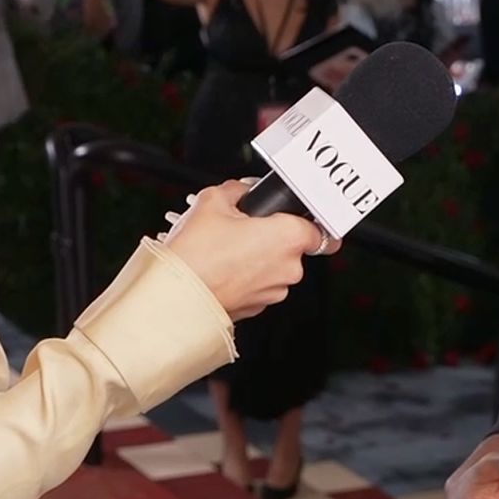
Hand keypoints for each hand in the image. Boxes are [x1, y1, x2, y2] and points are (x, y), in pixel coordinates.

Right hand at [164, 180, 338, 318]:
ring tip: (227, 250)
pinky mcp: (259, 308)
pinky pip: (261, 285)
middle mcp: (289, 268)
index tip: (297, 218)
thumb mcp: (212, 201)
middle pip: (293, 247)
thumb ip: (235, 190)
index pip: (321, 230)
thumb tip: (240, 190)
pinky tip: (224, 268)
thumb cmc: (198, 252)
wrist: (178, 295)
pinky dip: (247, 277)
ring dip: (259, 258)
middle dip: (271, 237)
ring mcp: (275, 292)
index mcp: (288, 238)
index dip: (308, 220)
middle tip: (244, 229)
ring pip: (275, 267)